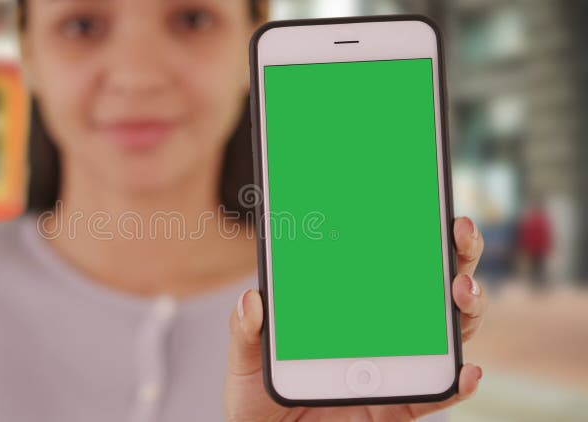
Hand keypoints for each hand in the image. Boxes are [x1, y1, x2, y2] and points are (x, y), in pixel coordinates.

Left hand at [225, 217, 487, 420]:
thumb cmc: (261, 396)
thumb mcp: (247, 359)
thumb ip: (246, 331)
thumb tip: (251, 298)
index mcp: (350, 309)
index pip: (387, 266)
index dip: (411, 235)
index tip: (424, 205)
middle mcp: (382, 332)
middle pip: (432, 290)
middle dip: (456, 257)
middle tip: (458, 233)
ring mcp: (396, 367)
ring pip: (447, 333)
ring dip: (465, 308)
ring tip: (462, 291)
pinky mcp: (399, 406)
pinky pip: (436, 394)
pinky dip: (458, 383)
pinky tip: (467, 369)